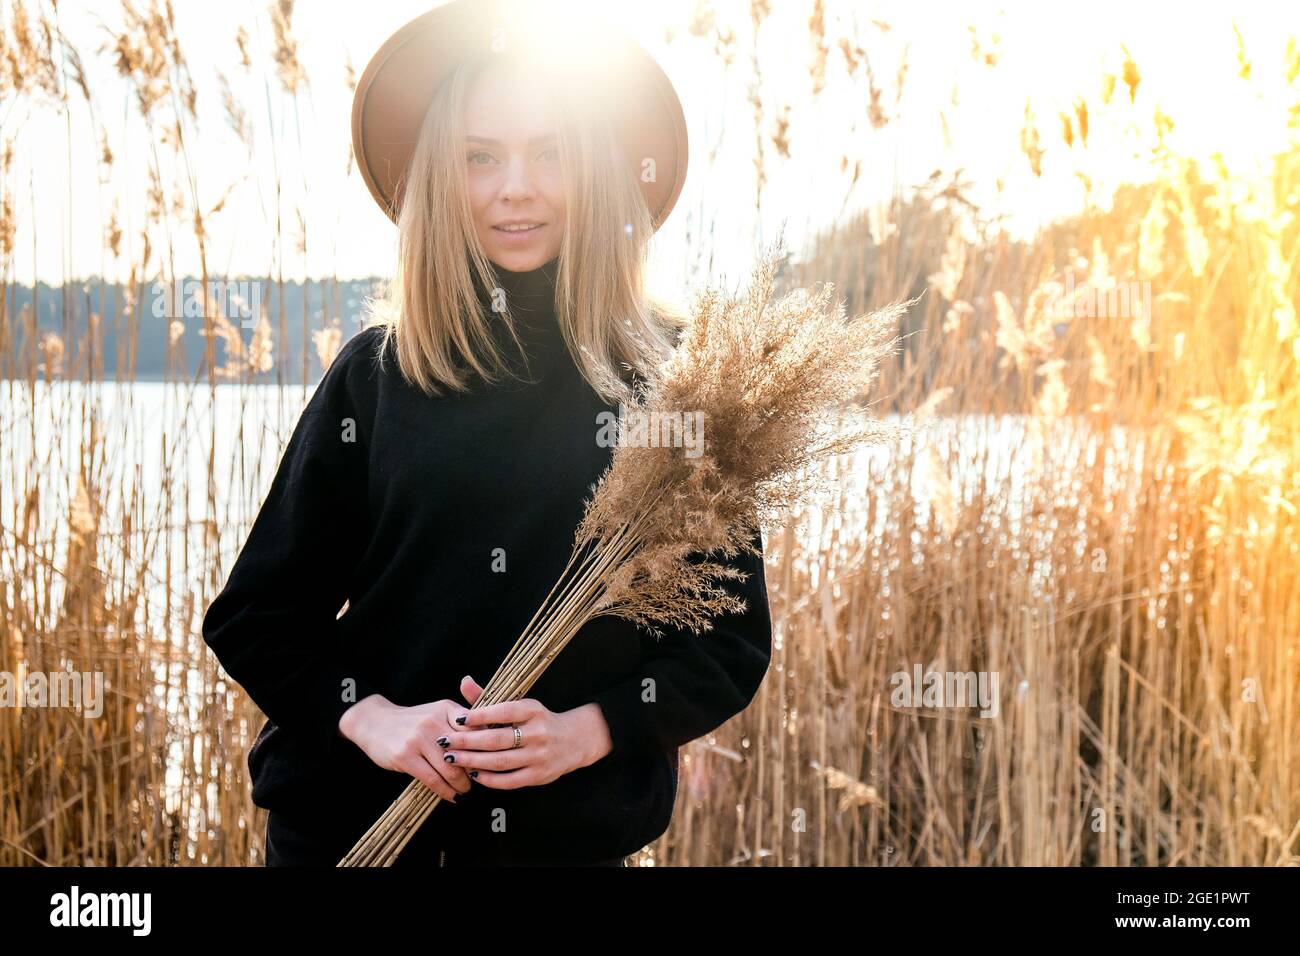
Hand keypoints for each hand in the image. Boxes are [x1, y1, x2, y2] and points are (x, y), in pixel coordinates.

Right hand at [337, 677, 485, 803]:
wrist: (375, 722)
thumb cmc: (413, 721)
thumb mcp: (437, 712)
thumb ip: (460, 724)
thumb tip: (487, 746)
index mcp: (446, 708)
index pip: (476, 730)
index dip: (486, 749)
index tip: (492, 761)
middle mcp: (433, 721)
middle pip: (466, 752)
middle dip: (475, 771)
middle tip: (478, 780)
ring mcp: (418, 739)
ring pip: (450, 769)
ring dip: (461, 785)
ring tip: (465, 790)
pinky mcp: (405, 756)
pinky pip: (432, 779)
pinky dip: (445, 791)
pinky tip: (451, 796)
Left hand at [437, 675, 613, 789]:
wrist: (574, 740)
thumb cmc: (539, 720)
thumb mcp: (520, 705)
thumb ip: (489, 697)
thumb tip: (464, 682)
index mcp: (533, 710)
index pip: (503, 711)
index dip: (479, 715)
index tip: (457, 719)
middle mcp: (538, 732)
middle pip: (497, 739)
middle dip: (467, 742)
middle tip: (444, 742)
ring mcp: (539, 756)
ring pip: (500, 761)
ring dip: (472, 761)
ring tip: (452, 758)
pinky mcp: (538, 775)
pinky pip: (508, 780)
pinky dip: (488, 779)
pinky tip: (473, 773)